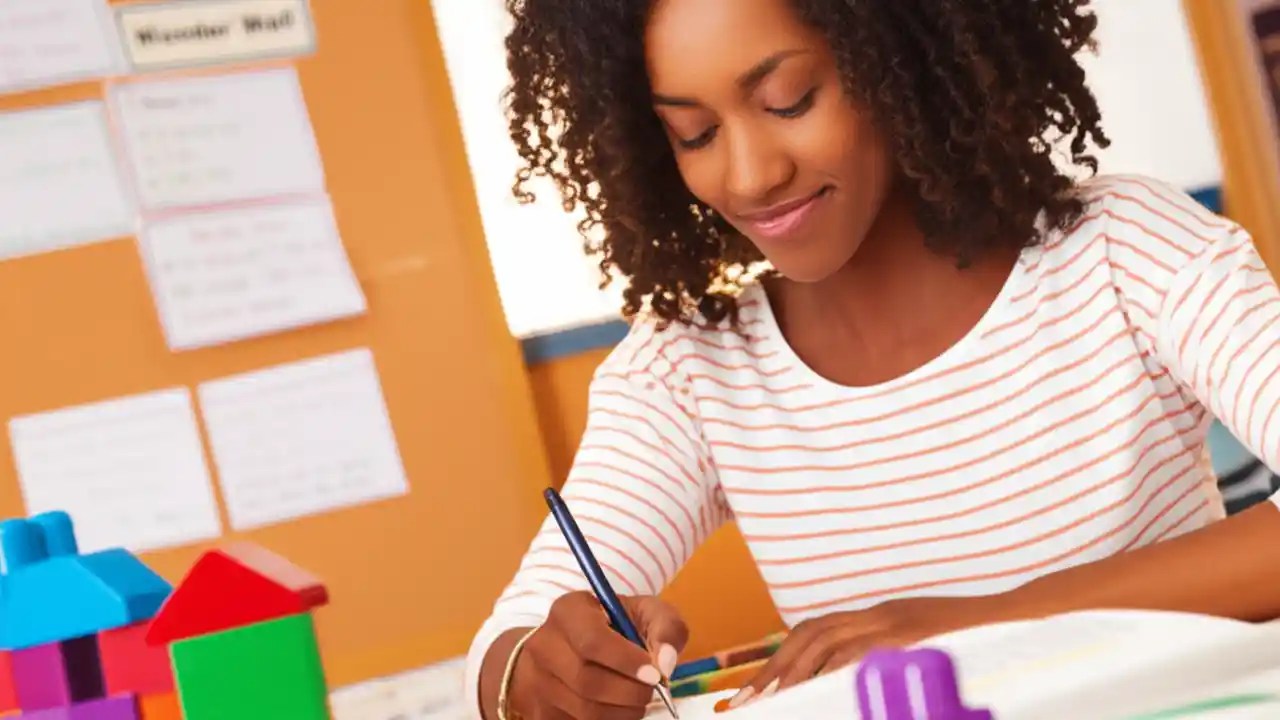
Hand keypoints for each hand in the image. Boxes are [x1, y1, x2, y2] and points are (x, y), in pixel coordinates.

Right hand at [507, 591, 687, 719]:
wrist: (571, 647)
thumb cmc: (615, 626)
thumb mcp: (644, 612)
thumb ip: (665, 627)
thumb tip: (665, 663)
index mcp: (568, 611)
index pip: (592, 641)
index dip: (626, 661)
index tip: (654, 674)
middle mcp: (544, 644)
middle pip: (586, 680)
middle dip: (629, 692)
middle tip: (651, 691)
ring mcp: (537, 680)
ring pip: (583, 709)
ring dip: (622, 712)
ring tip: (638, 701)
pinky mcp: (540, 711)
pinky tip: (617, 709)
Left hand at [728, 596, 996, 707]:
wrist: (1022, 619)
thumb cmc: (977, 643)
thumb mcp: (925, 649)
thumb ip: (890, 662)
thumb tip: (853, 690)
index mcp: (880, 616)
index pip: (818, 629)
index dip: (783, 655)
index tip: (759, 686)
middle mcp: (882, 614)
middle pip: (812, 631)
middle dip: (777, 665)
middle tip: (751, 697)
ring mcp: (897, 622)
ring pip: (829, 640)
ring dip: (796, 670)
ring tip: (774, 699)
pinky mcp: (913, 636)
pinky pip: (865, 652)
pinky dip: (837, 671)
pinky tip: (820, 692)